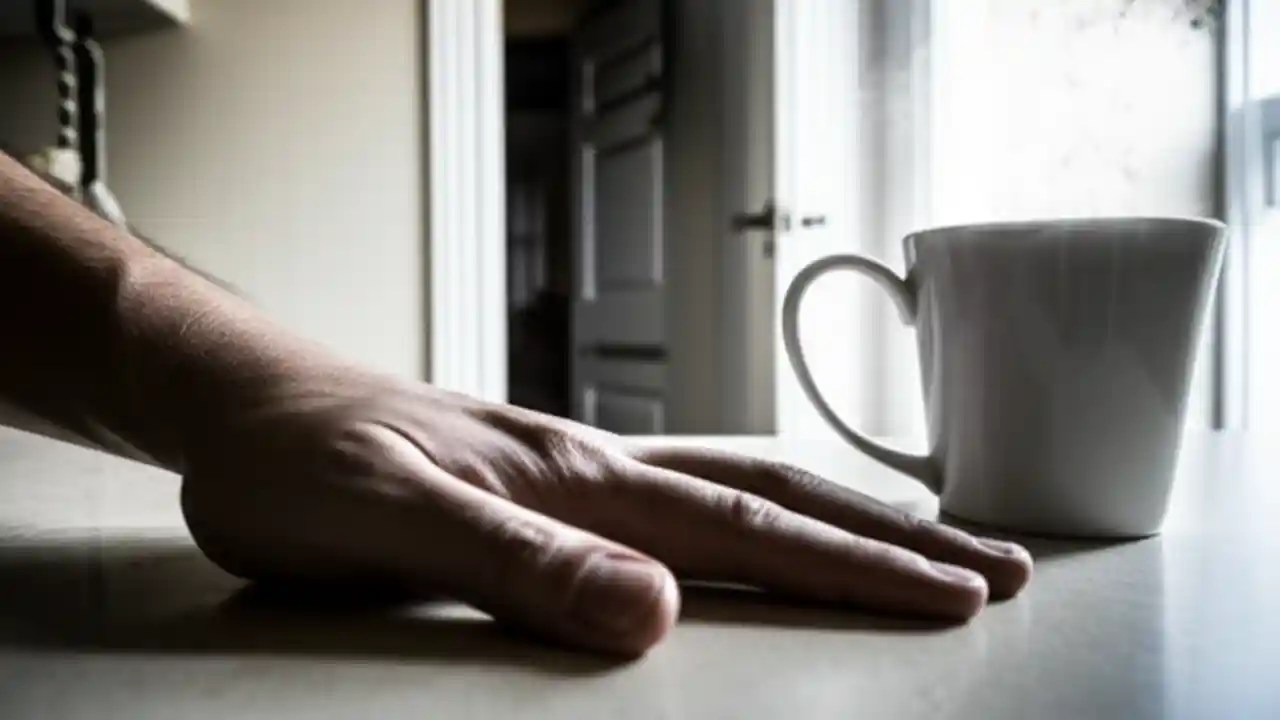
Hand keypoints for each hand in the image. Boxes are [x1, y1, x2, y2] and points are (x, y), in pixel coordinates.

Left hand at [180, 365, 1032, 656]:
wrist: (247, 404)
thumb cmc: (302, 464)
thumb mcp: (390, 523)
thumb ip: (518, 567)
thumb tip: (652, 613)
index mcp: (580, 485)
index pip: (747, 532)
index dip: (856, 567)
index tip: (956, 592)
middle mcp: (598, 469)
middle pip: (775, 497)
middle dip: (891, 536)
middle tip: (996, 562)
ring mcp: (580, 468)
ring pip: (741, 484)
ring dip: (841, 513)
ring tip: (921, 535)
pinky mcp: (551, 478)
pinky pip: (685, 489)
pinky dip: (760, 503)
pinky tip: (769, 515)